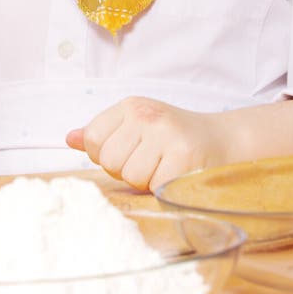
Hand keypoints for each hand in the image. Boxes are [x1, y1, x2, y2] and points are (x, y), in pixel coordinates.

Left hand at [66, 96, 224, 191]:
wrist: (223, 140)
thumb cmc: (174, 136)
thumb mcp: (136, 126)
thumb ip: (103, 134)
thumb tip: (69, 139)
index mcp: (131, 105)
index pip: (93, 138)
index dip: (106, 155)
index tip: (128, 152)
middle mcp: (146, 115)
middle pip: (110, 160)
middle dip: (127, 171)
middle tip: (150, 162)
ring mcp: (165, 134)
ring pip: (131, 176)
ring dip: (146, 181)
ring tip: (164, 166)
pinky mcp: (183, 156)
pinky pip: (155, 187)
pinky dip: (164, 188)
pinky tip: (177, 173)